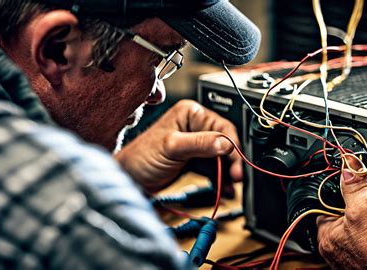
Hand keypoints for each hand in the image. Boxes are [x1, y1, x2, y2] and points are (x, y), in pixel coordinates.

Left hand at [115, 100, 241, 193]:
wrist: (130, 180)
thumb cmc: (141, 157)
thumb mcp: (172, 147)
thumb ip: (200, 143)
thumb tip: (226, 143)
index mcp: (190, 114)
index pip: (222, 128)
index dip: (232, 146)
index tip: (237, 164)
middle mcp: (195, 126)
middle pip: (224, 143)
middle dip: (232, 162)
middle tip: (237, 178)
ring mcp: (195, 144)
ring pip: (220, 158)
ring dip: (227, 173)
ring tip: (231, 187)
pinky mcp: (194, 159)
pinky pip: (213, 168)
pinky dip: (219, 179)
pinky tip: (224, 189)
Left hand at [316, 157, 366, 268]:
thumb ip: (357, 184)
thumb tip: (348, 162)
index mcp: (325, 231)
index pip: (327, 197)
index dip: (345, 186)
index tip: (360, 183)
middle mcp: (333, 243)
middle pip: (344, 208)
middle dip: (361, 202)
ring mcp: (348, 251)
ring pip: (358, 221)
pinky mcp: (364, 256)